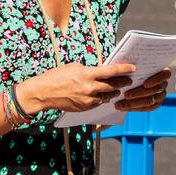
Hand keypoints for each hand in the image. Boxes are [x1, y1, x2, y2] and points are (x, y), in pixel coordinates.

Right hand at [20, 61, 136, 113]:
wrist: (42, 93)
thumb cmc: (56, 77)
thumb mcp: (74, 67)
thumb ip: (90, 69)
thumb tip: (102, 70)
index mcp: (87, 74)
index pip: (111, 71)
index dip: (124, 69)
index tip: (133, 68)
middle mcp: (89, 88)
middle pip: (113, 85)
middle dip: (123, 82)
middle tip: (129, 80)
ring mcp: (87, 99)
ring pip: (107, 95)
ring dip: (114, 92)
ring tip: (118, 88)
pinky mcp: (84, 107)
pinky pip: (98, 102)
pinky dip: (102, 98)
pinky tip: (104, 95)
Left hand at [114, 69, 171, 112]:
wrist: (132, 80)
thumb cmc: (134, 70)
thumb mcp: (135, 66)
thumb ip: (134, 65)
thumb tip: (127, 66)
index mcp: (163, 72)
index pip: (165, 75)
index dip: (156, 80)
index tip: (144, 84)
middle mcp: (164, 84)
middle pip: (155, 90)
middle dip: (139, 93)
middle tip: (126, 94)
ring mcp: (161, 95)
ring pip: (149, 101)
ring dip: (133, 103)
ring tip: (120, 104)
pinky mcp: (155, 104)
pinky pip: (146, 108)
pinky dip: (133, 108)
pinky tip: (123, 107)